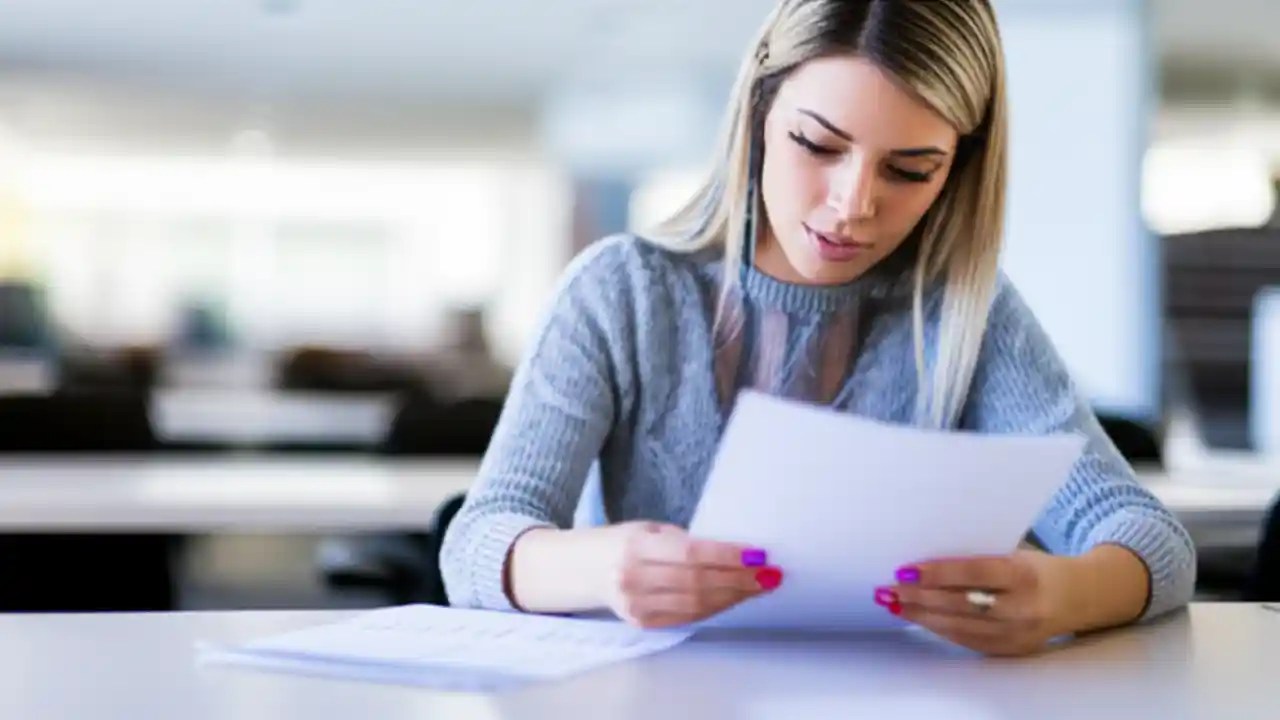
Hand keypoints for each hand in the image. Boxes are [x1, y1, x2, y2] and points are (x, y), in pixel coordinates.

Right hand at [599, 521, 782, 628]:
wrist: (585, 569)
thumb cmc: (625, 543)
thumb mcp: (649, 530)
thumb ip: (685, 542)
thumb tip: (734, 554)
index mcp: (636, 546)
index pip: (691, 554)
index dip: (727, 557)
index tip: (758, 555)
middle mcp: (634, 578)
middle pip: (698, 583)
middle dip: (739, 579)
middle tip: (770, 574)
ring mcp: (637, 606)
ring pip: (697, 604)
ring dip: (734, 596)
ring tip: (760, 586)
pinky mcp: (643, 623)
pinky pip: (688, 617)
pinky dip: (715, 608)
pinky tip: (734, 598)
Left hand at [875, 550, 1083, 656]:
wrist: (1080, 596)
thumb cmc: (1037, 567)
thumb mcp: (1014, 553)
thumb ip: (976, 558)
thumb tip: (924, 561)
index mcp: (1023, 574)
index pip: (971, 574)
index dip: (935, 573)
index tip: (903, 571)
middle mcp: (1022, 607)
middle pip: (959, 604)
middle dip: (918, 598)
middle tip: (887, 589)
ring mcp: (1017, 634)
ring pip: (958, 627)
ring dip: (921, 616)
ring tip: (894, 605)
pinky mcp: (1011, 650)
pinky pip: (967, 641)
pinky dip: (939, 629)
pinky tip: (919, 619)